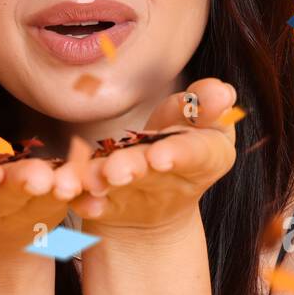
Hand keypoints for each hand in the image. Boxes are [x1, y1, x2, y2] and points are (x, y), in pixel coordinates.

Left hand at [64, 78, 238, 232]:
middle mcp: (169, 176)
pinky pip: (91, 199)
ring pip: (115, 184)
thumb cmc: (187, 139)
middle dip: (132, 167)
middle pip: (149, 170)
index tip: (159, 156)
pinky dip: (81, 198)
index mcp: (206, 155)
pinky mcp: (107, 202)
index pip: (196, 153)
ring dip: (100, 180)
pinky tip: (70, 193)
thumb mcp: (205, 119)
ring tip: (89, 179)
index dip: (178, 154)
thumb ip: (208, 103)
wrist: (161, 193)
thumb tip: (223, 92)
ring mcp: (136, 191)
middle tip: (116, 170)